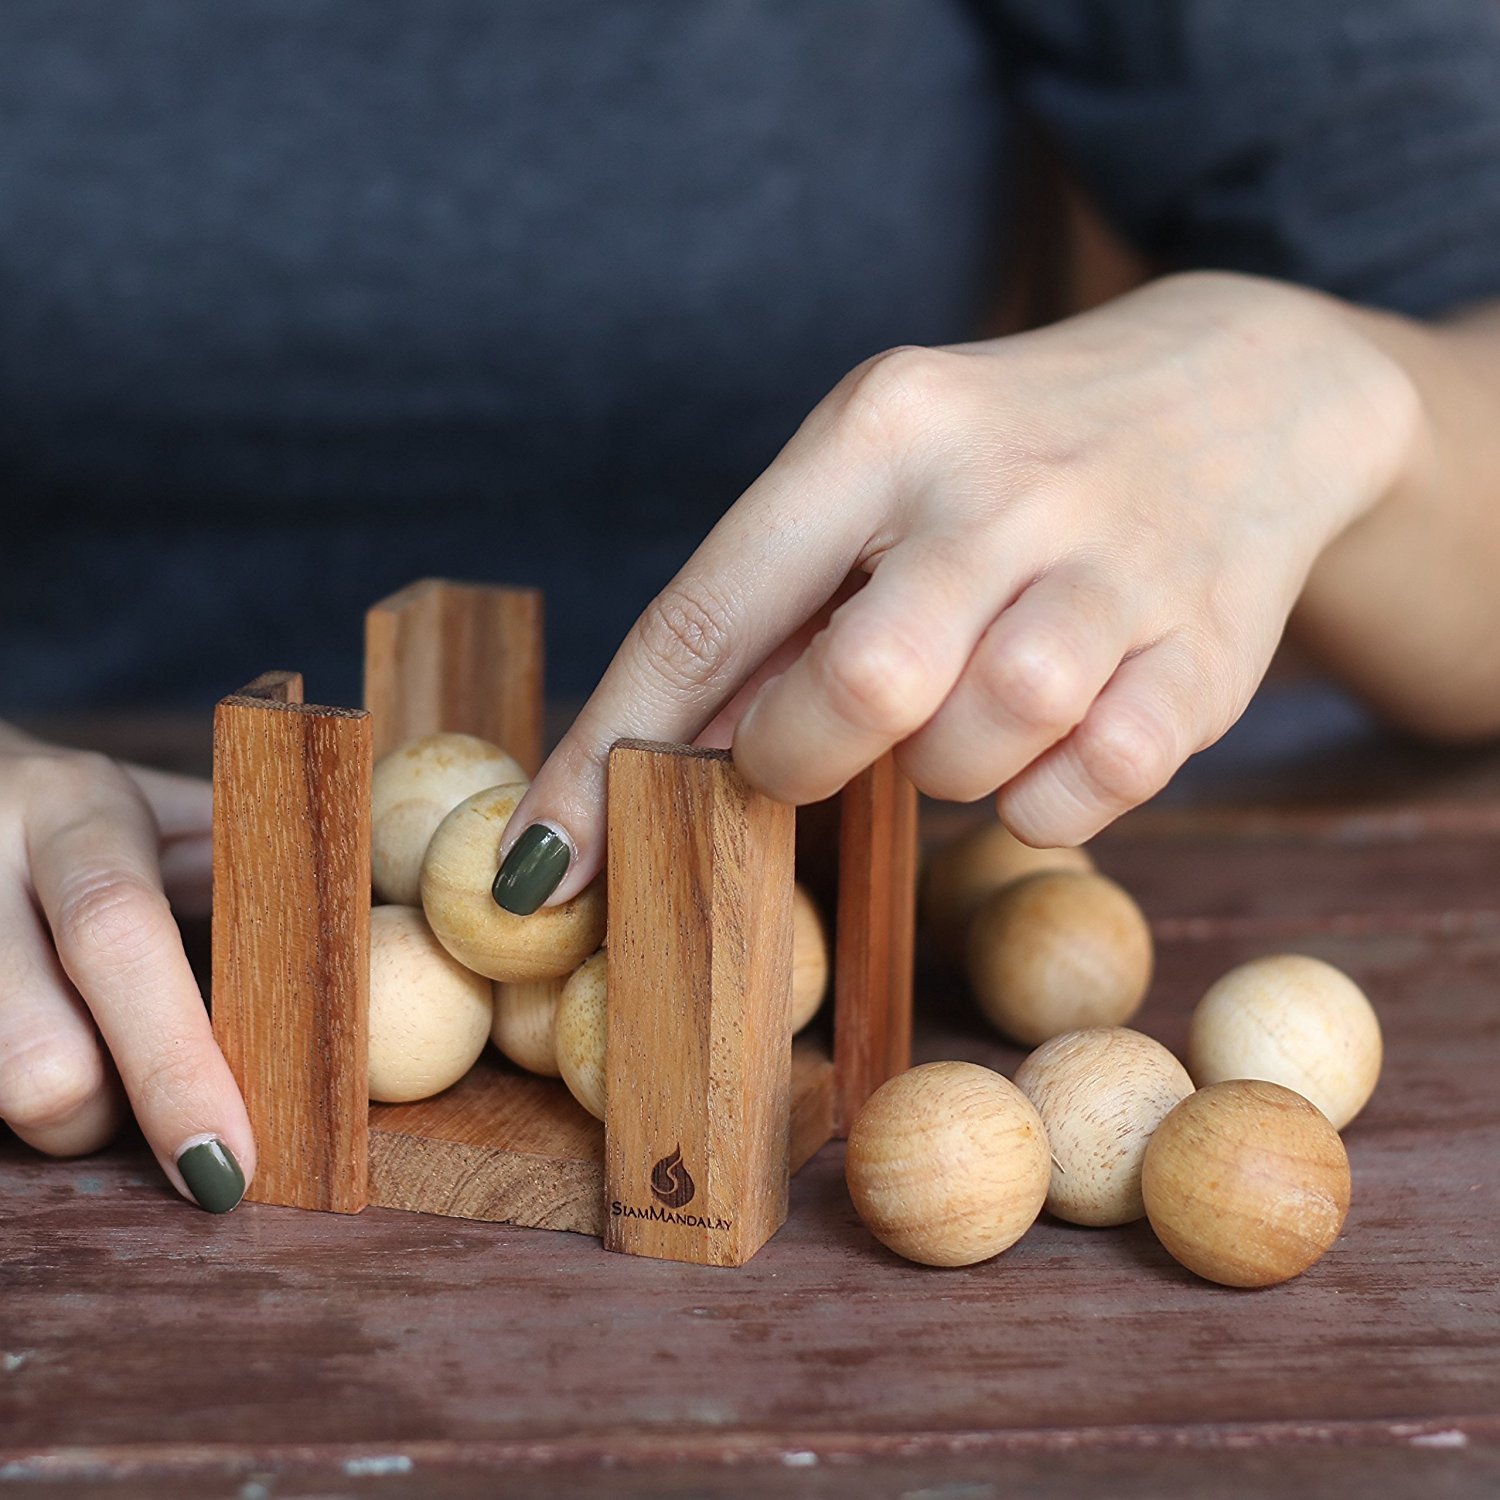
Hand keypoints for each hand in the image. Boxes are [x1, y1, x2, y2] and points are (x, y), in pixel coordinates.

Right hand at [0, 723, 253, 1209]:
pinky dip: (18, 1106)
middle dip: (109, 1121)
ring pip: (2, 1095)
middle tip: (154, 1108)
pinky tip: (49, 1043)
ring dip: (61, 1115)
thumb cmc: (92, 820)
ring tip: (89, 1056)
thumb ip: (240, 879)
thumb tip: (358, 958)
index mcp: (76, 808)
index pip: (120, 935)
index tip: (228, 1164)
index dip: (175, 1066)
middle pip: (37, 1060)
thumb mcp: (166, 815)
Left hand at [491, 271, 1419, 913]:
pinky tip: (1056, 735)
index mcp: (878, 428)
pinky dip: (1050, 797)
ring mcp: (1116, 562)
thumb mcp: (885, 472)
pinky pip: (1094, 788)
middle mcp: (996, 483)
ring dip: (944, 768)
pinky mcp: (1211, 647)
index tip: (541, 866)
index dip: (609, 750)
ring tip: (964, 708)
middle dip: (802, 755)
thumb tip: (659, 757)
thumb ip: (781, 605)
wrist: (1246, 390)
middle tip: (812, 749)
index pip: (707, 609)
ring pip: (980, 740)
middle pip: (859, 684)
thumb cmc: (1010, 455)